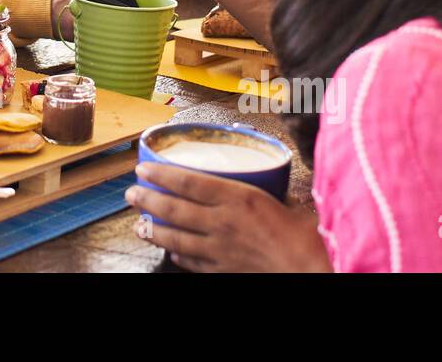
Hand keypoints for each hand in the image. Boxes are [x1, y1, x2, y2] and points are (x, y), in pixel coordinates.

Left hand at [125, 162, 330, 271]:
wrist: (310, 272)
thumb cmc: (306, 237)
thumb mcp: (290, 201)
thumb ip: (275, 190)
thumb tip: (278, 181)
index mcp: (237, 197)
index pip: (188, 182)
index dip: (160, 174)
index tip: (143, 168)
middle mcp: (222, 222)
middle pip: (173, 208)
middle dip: (147, 200)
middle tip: (131, 193)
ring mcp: (219, 249)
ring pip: (175, 238)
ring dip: (153, 230)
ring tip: (139, 225)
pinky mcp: (223, 270)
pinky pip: (192, 262)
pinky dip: (178, 255)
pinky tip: (171, 251)